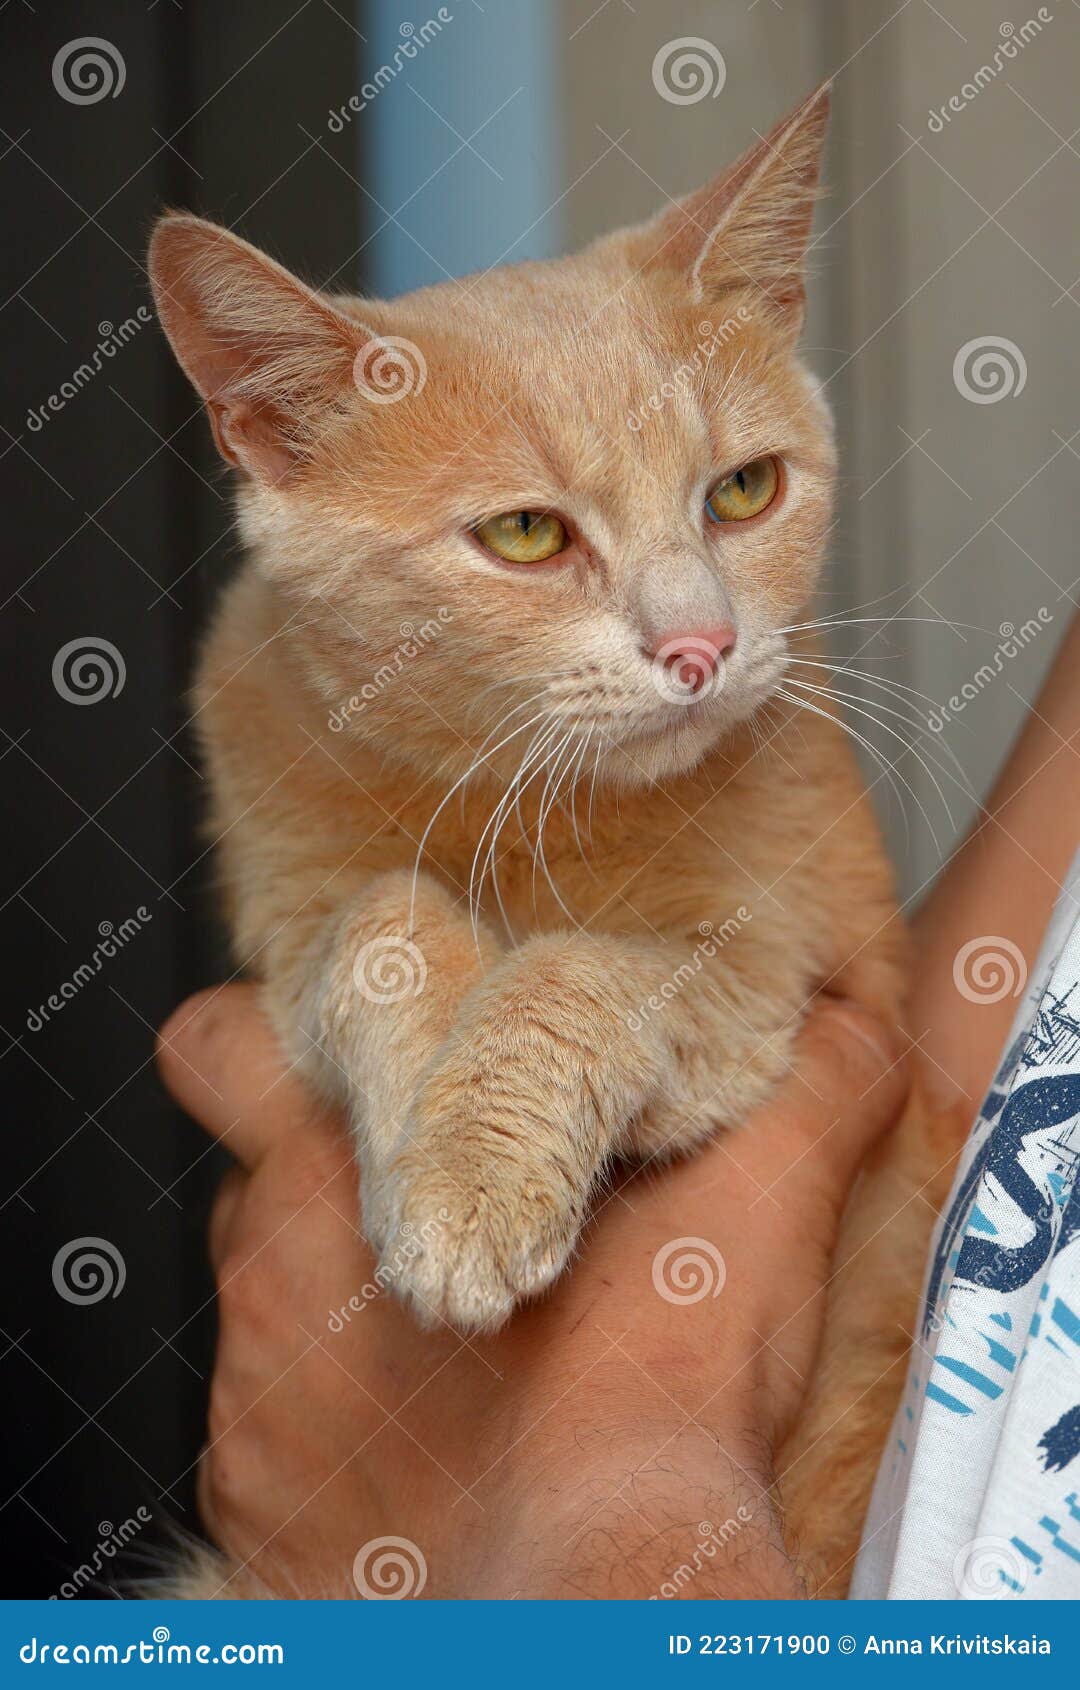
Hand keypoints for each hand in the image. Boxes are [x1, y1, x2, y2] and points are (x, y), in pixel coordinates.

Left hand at [156, 986, 905, 1598]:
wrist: (604, 1610)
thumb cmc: (648, 1406)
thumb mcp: (754, 1205)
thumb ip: (804, 1093)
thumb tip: (849, 1030)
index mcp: (340, 1174)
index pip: (217, 1047)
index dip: (261, 1039)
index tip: (330, 1057)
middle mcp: (269, 1284)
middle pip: (252, 1188)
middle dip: (326, 1185)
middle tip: (437, 1204)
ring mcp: (255, 1412)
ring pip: (264, 1319)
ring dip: (339, 1317)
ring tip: (455, 1347)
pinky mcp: (263, 1521)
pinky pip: (277, 1450)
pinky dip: (338, 1443)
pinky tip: (432, 1456)